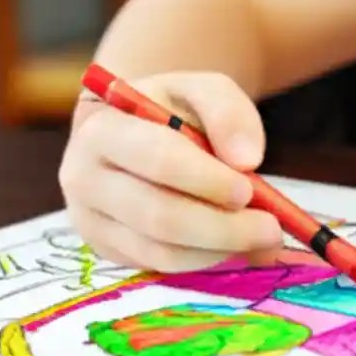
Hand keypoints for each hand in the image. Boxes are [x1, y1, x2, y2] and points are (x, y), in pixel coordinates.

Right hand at [59, 71, 283, 272]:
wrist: (132, 131)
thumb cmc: (169, 109)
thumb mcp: (201, 90)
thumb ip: (228, 111)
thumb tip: (247, 160)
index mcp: (102, 129)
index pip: (157, 158)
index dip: (206, 179)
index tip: (247, 189)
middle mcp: (84, 178)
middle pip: (157, 215)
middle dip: (222, 227)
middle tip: (270, 228)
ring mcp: (91, 220)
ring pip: (161, 250)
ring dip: (219, 249)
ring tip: (260, 237)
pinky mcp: (107, 249)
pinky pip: (160, 265)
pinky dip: (203, 260)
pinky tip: (231, 245)